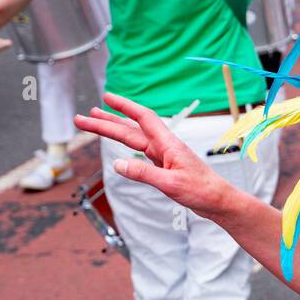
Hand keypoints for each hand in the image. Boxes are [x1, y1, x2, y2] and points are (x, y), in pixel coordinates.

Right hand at [74, 91, 236, 220]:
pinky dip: (126, 145)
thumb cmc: (202, 191)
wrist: (218, 201)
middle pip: (131, 129)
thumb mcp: (171, 184)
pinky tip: (119, 143)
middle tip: (82, 118)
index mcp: (168, 145)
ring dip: (113, 130)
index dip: (124, 106)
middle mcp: (165, 146)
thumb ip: (144, 174)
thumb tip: (117, 164)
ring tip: (94, 121)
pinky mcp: (165, 166)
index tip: (106, 97)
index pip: (143, 118)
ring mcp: (164, 155)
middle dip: (106, 122)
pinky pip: (140, 151)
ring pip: (134, 139)